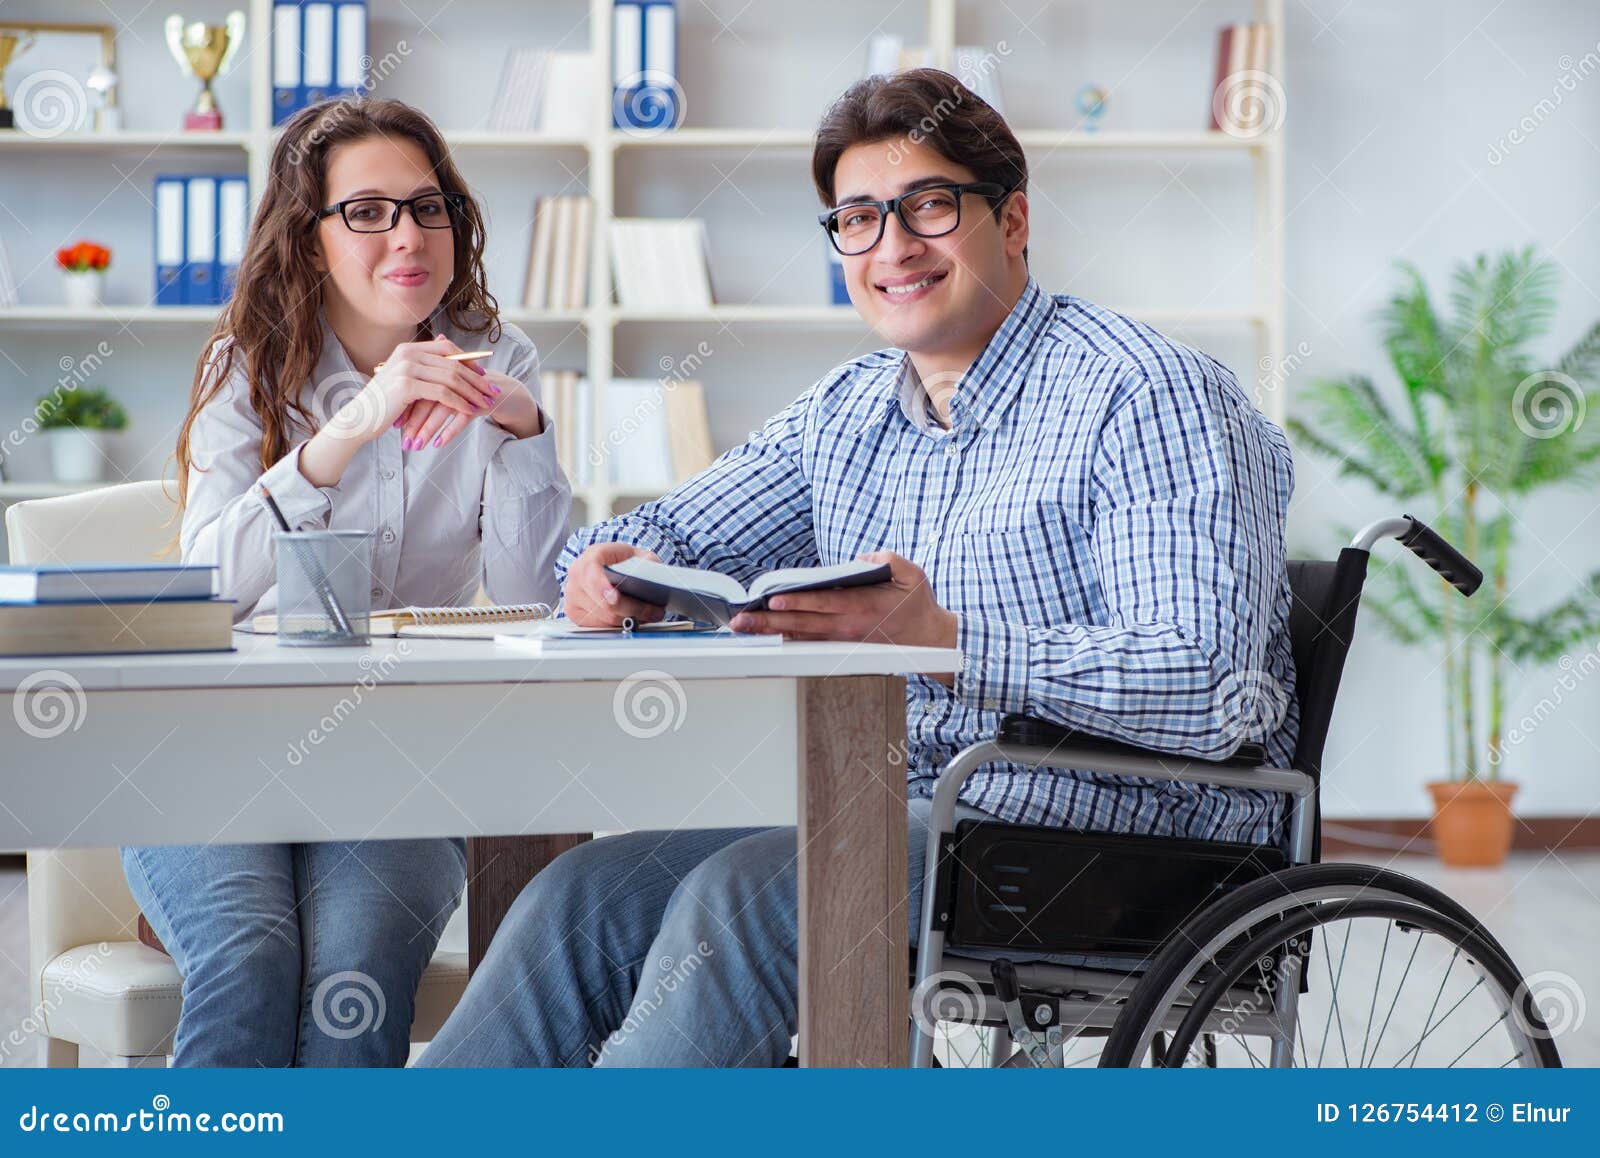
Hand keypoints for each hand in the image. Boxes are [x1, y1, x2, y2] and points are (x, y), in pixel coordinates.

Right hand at [337, 335, 497, 448]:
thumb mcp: (404, 380)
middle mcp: (407, 353)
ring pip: (451, 378)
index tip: (484, 374)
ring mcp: (407, 368)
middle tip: (493, 390)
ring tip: (486, 403)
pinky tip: (470, 411)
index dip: (469, 360)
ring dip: (472, 392)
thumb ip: (424, 368)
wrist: (359, 418)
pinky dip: (460, 402)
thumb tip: (445, 359)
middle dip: (477, 378)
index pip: (447, 348)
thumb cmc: (383, 403)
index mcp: (408, 349)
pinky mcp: (407, 386)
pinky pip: (443, 393)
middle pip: (453, 363)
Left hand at [402, 367, 544, 449]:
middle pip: (427, 398)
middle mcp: (453, 377)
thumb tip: (403, 404)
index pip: (418, 387)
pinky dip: (449, 431)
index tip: (394, 426)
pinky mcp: (481, 401)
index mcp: (442, 370)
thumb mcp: (447, 391)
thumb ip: (425, 395)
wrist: (506, 393)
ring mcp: (468, 388)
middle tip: (402, 441)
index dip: (405, 407)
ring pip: (442, 408)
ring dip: (428, 429)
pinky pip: (462, 417)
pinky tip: (437, 444)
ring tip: (416, 446)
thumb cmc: (471, 392)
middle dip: (414, 422)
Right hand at [563, 542, 667, 627]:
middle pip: (602, 603)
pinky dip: (619, 625)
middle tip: (654, 611)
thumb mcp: (640, 555)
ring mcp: (573, 596)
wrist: (611, 568)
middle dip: (632, 609)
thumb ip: (648, 562)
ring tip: (648, 615)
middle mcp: (577, 575)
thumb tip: (651, 573)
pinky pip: (600, 626)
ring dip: (629, 619)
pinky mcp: (574, 613)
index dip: (602, 587)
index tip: (615, 598)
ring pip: (605, 618)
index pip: (591, 572)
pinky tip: (631, 617)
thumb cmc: (625, 562)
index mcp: (592, 556)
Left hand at [730, 550, 958, 680]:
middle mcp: (848, 627)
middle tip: (742, 621)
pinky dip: (786, 639)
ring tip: (745, 629)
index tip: (774, 601)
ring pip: (800, 637)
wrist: (930, 641)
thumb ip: (885, 560)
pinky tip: (767, 635)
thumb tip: (860, 559)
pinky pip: (809, 644)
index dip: (797, 603)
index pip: (823, 604)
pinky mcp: (841, 647)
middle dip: (769, 622)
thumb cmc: (918, 605)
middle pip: (802, 625)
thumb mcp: (910, 574)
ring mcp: (842, 640)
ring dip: (771, 633)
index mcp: (863, 607)